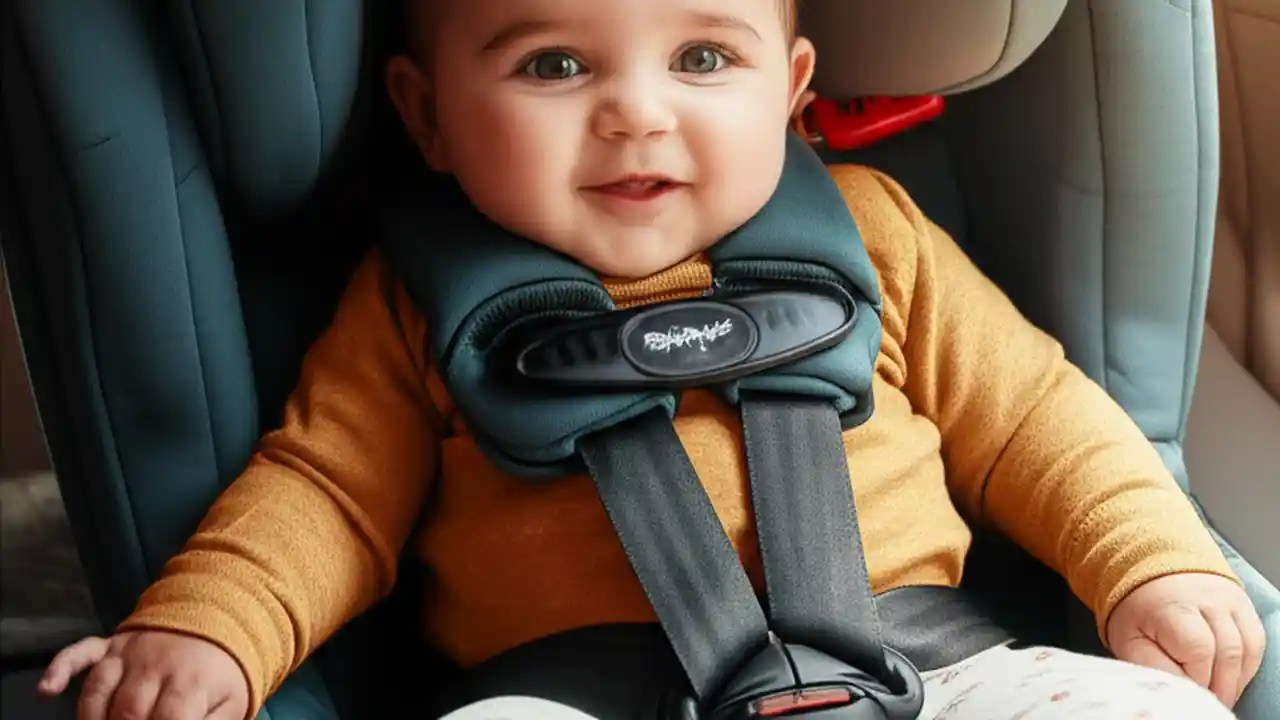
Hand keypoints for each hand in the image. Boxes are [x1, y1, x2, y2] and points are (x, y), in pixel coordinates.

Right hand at [37, 630, 249, 719]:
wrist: (218, 620)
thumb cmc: (222, 674)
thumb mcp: (231, 704)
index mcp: (190, 683)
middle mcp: (156, 665)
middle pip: (129, 712)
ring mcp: (129, 653)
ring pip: (99, 691)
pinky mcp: (110, 646)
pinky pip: (80, 653)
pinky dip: (61, 669)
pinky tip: (47, 690)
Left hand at [1107, 573, 1265, 707]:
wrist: (1147, 568)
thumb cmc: (1136, 609)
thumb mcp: (1128, 638)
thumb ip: (1152, 664)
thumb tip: (1183, 688)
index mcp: (1173, 605)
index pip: (1198, 650)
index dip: (1194, 678)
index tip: (1183, 693)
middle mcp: (1207, 597)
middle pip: (1227, 653)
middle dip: (1217, 686)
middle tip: (1202, 700)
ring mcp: (1228, 599)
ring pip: (1246, 649)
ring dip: (1234, 680)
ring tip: (1215, 693)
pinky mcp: (1241, 603)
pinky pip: (1256, 641)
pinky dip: (1245, 666)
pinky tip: (1228, 677)